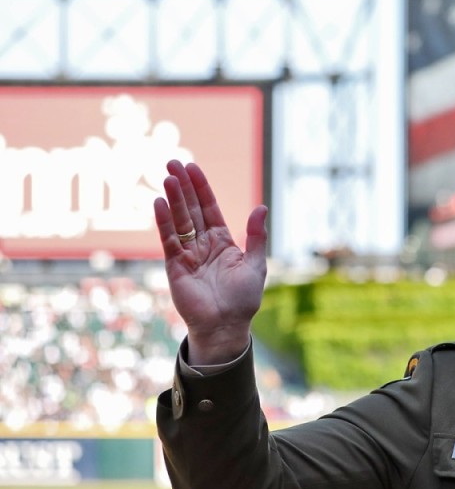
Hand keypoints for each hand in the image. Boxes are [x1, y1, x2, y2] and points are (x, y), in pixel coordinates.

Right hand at [153, 160, 268, 364]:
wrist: (226, 326)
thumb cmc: (243, 300)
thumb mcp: (255, 265)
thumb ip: (256, 236)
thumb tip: (261, 207)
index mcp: (223, 242)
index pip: (209, 208)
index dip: (201, 188)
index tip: (192, 168)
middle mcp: (203, 245)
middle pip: (191, 209)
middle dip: (182, 186)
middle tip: (172, 162)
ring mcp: (187, 254)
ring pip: (179, 221)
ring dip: (173, 199)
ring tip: (167, 176)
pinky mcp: (175, 267)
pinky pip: (168, 240)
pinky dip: (163, 222)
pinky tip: (159, 203)